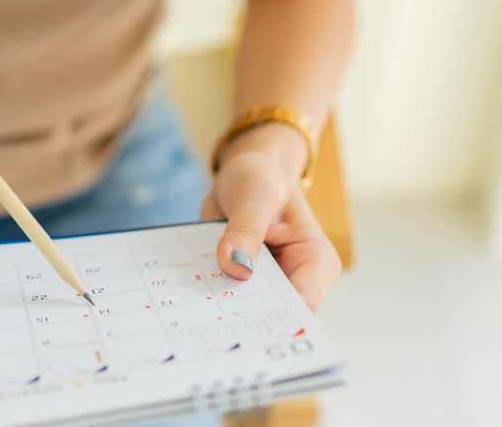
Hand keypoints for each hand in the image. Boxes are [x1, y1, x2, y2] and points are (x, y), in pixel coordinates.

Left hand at [200, 125, 340, 311]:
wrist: (246, 172)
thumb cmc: (262, 176)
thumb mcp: (256, 193)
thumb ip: (247, 228)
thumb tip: (235, 267)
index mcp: (316, 262)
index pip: (301, 306)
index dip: (273, 322)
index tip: (239, 329)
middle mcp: (297, 278)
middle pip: (272, 316)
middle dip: (243, 321)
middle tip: (205, 325)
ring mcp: (268, 284)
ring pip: (245, 312)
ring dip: (220, 311)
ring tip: (191, 315)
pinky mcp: (242, 281)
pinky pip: (225, 298)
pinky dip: (207, 296)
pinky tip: (184, 297)